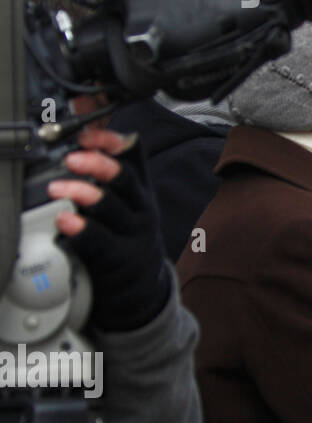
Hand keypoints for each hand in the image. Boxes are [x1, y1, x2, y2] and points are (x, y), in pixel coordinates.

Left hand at [46, 127, 169, 332]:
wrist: (143, 285)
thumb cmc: (127, 237)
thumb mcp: (128, 204)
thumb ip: (109, 178)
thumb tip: (80, 143)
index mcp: (141, 190)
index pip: (134, 156)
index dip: (111, 142)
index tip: (87, 136)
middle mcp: (141, 208)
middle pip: (124, 179)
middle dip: (97, 165)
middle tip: (71, 160)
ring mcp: (133, 233)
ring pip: (111, 207)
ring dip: (82, 193)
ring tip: (57, 189)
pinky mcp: (120, 257)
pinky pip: (99, 240)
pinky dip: (81, 228)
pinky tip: (66, 220)